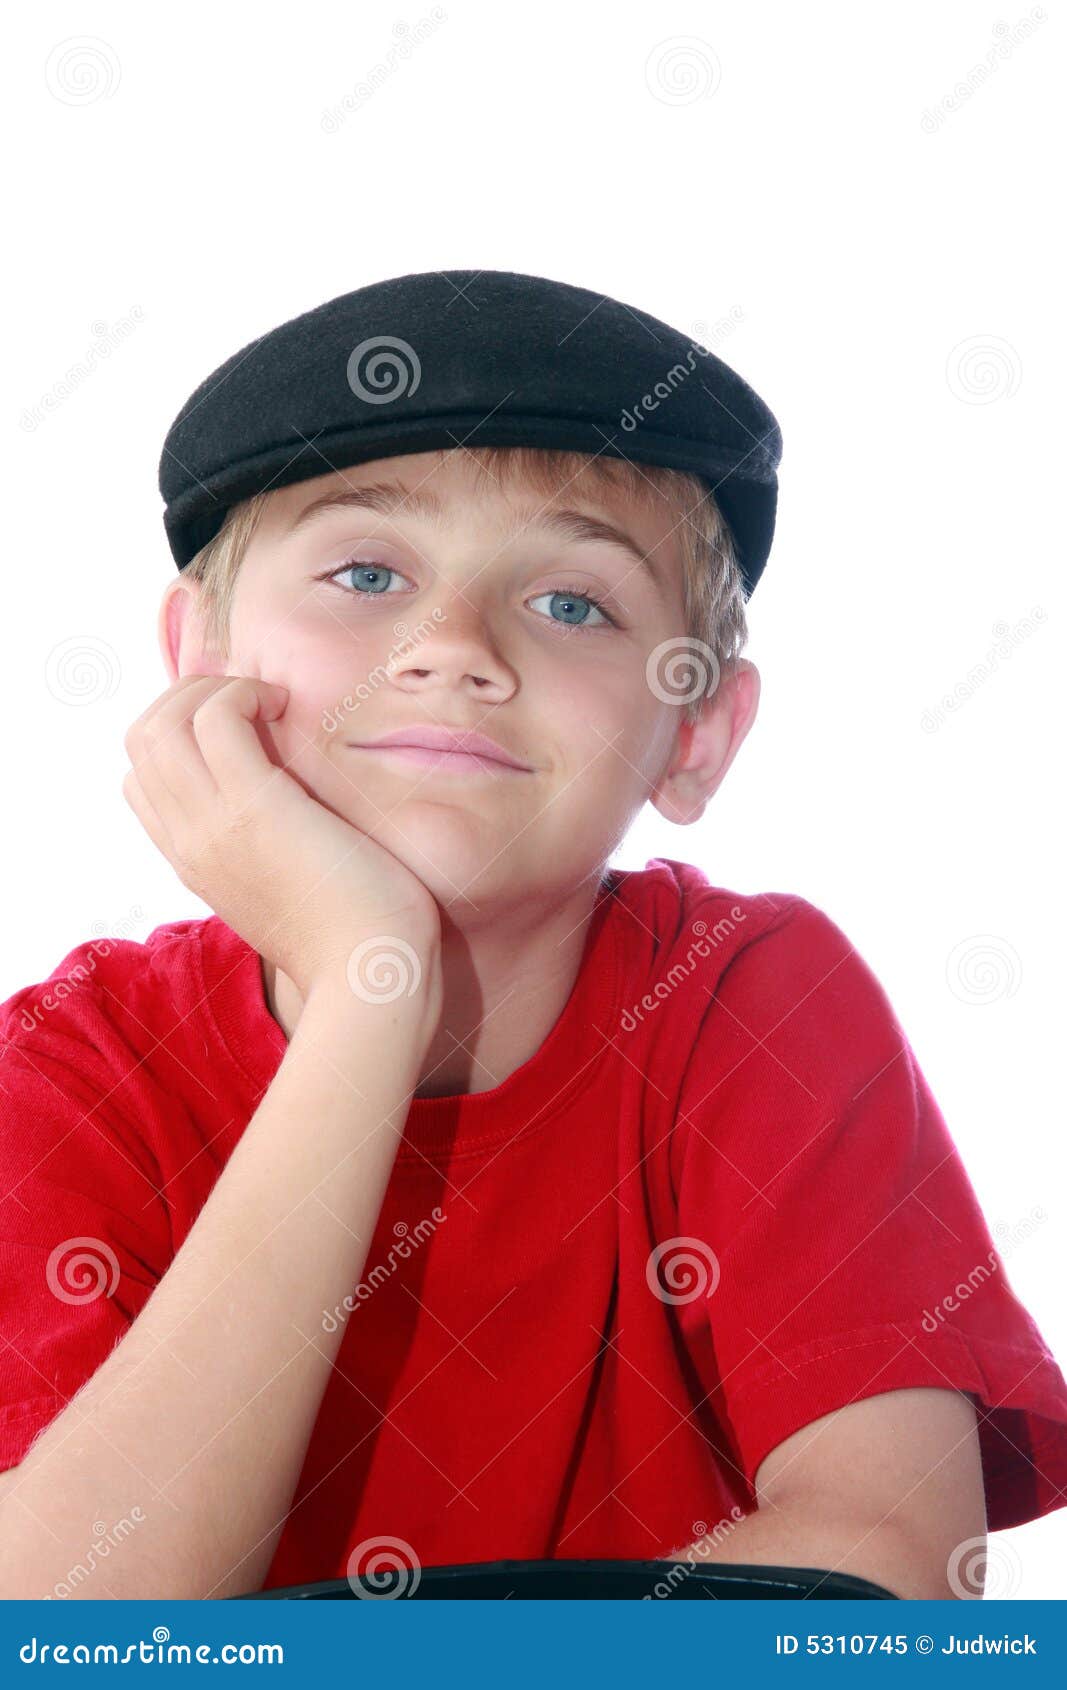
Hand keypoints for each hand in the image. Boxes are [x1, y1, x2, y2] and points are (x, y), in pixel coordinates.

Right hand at [121, 675, 441, 1003]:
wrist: (371, 975)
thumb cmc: (354, 934)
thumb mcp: (289, 890)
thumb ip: (268, 852)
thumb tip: (293, 814)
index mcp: (193, 861)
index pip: (141, 780)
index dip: (179, 737)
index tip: (239, 731)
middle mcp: (189, 841)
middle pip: (140, 740)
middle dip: (187, 697)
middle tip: (251, 702)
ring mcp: (212, 824)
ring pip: (161, 722)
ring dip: (212, 689)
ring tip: (267, 701)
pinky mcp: (254, 806)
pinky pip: (215, 718)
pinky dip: (243, 692)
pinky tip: (283, 705)